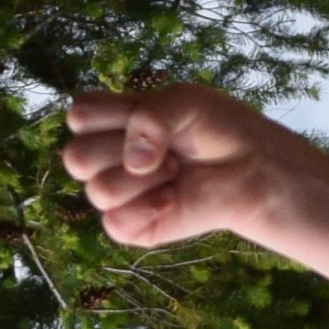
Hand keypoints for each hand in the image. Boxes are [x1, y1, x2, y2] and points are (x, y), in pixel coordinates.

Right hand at [60, 86, 320, 252]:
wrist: (253, 168)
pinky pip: (115, 222)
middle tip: (167, 149)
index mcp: (108, 121)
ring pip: (97, 191)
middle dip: (124, 148)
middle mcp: (105, 158)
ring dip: (146, 179)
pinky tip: (173, 199)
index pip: (78, 116)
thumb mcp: (183, 101)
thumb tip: (133, 163)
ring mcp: (116, 194)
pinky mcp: (132, 227)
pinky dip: (150, 208)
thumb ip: (149, 115)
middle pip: (75, 156)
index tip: (145, 115)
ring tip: (175, 172)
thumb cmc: (217, 129)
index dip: (109, 115)